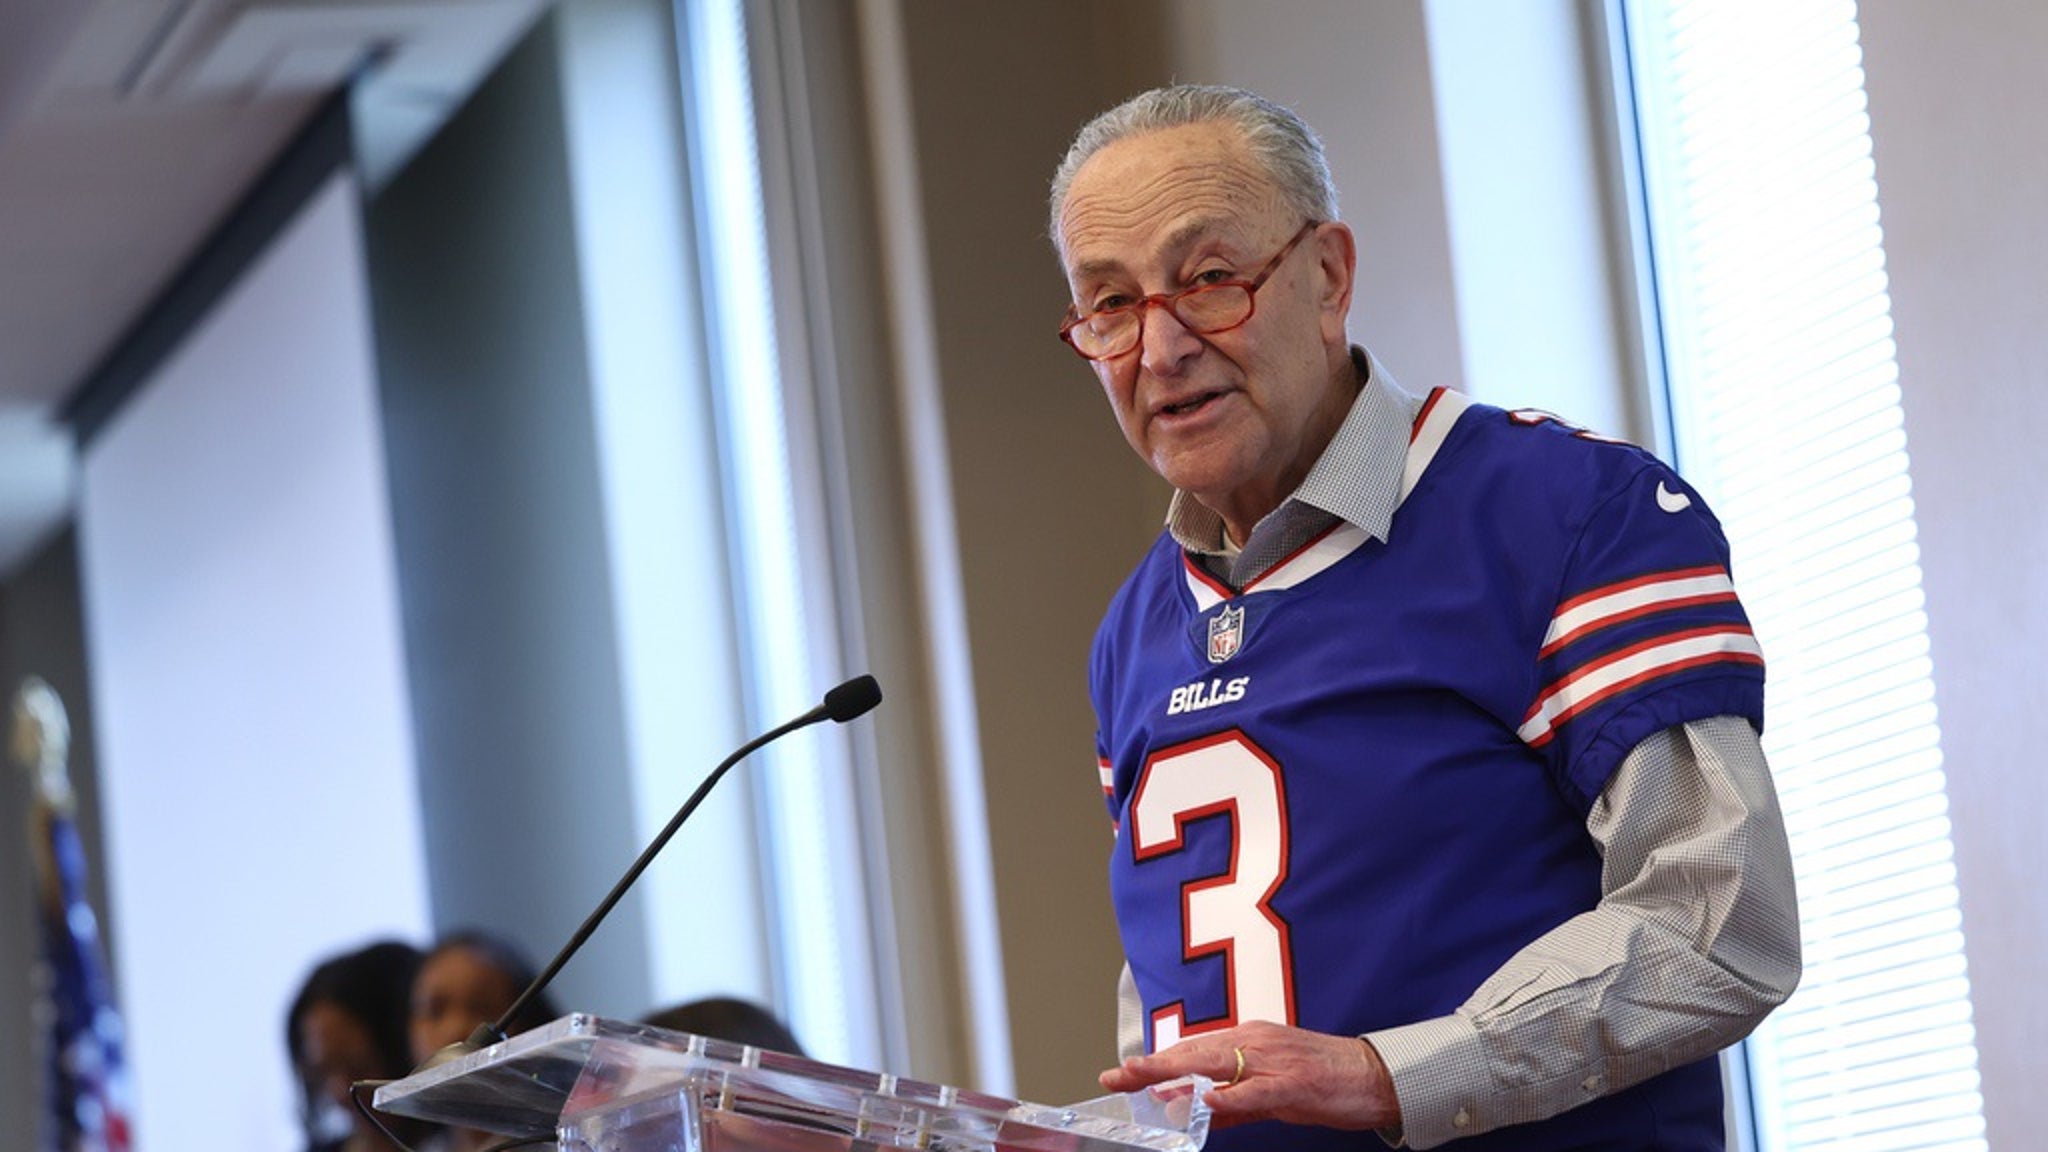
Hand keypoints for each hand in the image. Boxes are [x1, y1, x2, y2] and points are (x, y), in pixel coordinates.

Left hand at [1098, 1020, 1400, 1130]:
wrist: (1376, 1076)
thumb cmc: (1325, 1081)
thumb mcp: (1272, 1092)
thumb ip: (1233, 1103)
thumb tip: (1194, 1114)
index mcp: (1249, 1040)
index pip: (1192, 1050)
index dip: (1156, 1061)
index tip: (1123, 1072)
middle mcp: (1256, 1042)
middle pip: (1195, 1052)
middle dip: (1153, 1065)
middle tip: (1116, 1076)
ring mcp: (1275, 1060)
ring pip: (1217, 1065)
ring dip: (1177, 1074)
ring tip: (1144, 1083)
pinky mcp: (1295, 1083)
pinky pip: (1257, 1091)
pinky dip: (1230, 1097)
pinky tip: (1207, 1104)